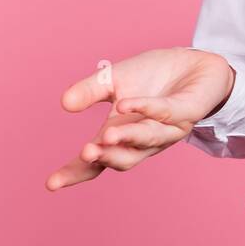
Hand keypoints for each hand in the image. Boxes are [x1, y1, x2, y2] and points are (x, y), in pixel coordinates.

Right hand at [45, 47, 234, 190]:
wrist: (193, 61)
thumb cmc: (152, 75)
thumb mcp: (114, 78)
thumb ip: (90, 91)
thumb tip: (64, 103)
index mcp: (122, 134)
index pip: (96, 161)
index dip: (75, 173)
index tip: (51, 184)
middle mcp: (145, 138)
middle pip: (123, 159)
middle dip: (104, 158)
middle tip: (86, 154)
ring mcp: (168, 129)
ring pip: (147, 141)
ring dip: (127, 138)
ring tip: (106, 136)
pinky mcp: (187, 112)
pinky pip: (166, 113)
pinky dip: (146, 109)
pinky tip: (126, 104)